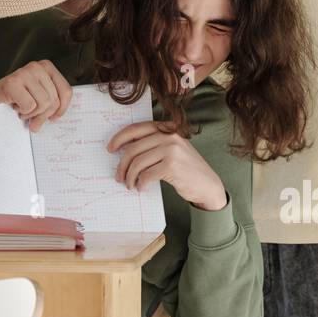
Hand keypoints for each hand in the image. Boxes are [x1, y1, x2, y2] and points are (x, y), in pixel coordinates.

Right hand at [0, 60, 72, 131]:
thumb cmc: (13, 100)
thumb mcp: (38, 97)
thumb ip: (51, 101)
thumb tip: (60, 114)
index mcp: (46, 67)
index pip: (65, 91)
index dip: (62, 109)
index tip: (54, 118)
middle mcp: (36, 66)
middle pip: (54, 100)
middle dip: (43, 115)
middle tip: (31, 119)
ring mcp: (24, 72)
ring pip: (43, 104)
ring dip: (31, 114)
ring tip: (21, 109)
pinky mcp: (12, 82)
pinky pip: (29, 106)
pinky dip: (22, 112)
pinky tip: (14, 106)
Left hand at [107, 121, 226, 210]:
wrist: (207, 184)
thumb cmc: (185, 168)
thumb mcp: (171, 149)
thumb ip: (152, 144)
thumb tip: (123, 149)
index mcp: (166, 129)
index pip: (136, 128)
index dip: (120, 138)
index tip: (110, 148)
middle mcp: (169, 136)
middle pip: (133, 148)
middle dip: (122, 165)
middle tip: (118, 176)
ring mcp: (171, 150)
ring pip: (137, 162)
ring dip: (129, 177)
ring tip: (130, 184)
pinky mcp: (172, 166)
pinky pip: (146, 174)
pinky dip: (140, 183)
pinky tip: (141, 188)